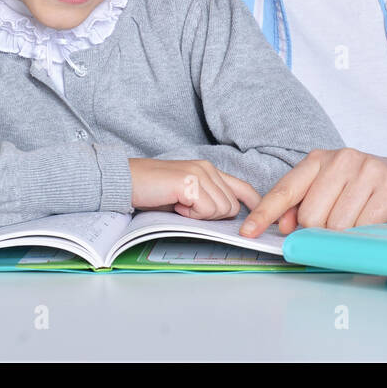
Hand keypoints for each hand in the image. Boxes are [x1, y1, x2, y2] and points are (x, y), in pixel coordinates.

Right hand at [129, 158, 261, 220]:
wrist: (126, 181)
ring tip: (179, 205)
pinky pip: (205, 210)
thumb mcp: (185, 195)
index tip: (260, 218)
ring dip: (199, 215)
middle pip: (231, 206)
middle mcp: (207, 169)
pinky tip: (175, 204)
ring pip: (220, 210)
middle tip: (187, 209)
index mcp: (208, 170)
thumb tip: (226, 216)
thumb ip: (205, 199)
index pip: (241, 187)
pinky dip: (190, 214)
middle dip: (212, 216)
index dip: (253, 204)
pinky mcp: (190, 182)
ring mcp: (200, 174)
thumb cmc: (151, 191)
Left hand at [240, 148, 386, 237]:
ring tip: (356, 221)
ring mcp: (367, 170)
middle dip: (318, 231)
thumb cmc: (360, 189)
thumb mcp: (327, 190)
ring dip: (343, 235)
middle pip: (310, 216)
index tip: (248, 232)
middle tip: (335, 224)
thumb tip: (283, 226)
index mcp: (318, 159)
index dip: (264, 214)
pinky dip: (363, 234)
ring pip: (336, 225)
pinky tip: (370, 223)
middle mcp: (341, 159)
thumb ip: (300, 206)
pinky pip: (364, 226)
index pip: (285, 190)